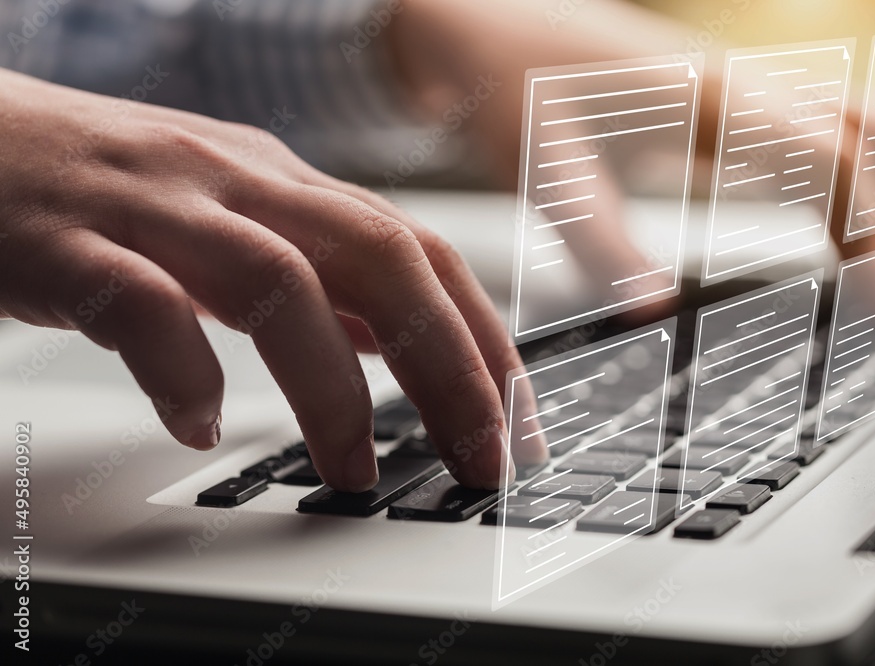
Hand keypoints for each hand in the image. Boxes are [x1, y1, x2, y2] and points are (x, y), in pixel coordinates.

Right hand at [0, 68, 546, 490]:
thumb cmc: (97, 189)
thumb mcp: (229, 219)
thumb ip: (312, 270)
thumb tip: (392, 338)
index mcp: (281, 182)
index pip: (420, 251)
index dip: (483, 336)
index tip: (515, 418)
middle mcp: (235, 181)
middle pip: (383, 260)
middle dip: (450, 366)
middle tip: (481, 456)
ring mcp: (154, 206)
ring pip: (281, 283)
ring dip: (333, 389)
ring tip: (352, 470)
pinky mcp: (67, 242)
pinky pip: (142, 306)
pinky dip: (183, 373)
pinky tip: (196, 426)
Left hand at [390, 0, 874, 306]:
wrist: (489, 31)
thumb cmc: (512, 92)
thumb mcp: (548, 173)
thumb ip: (600, 242)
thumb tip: (656, 313)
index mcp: (713, 102)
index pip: (830, 165)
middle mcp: (749, 88)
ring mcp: (750, 91)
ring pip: (874, 129)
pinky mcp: (738, 105)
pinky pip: (835, 138)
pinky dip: (872, 190)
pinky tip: (862, 238)